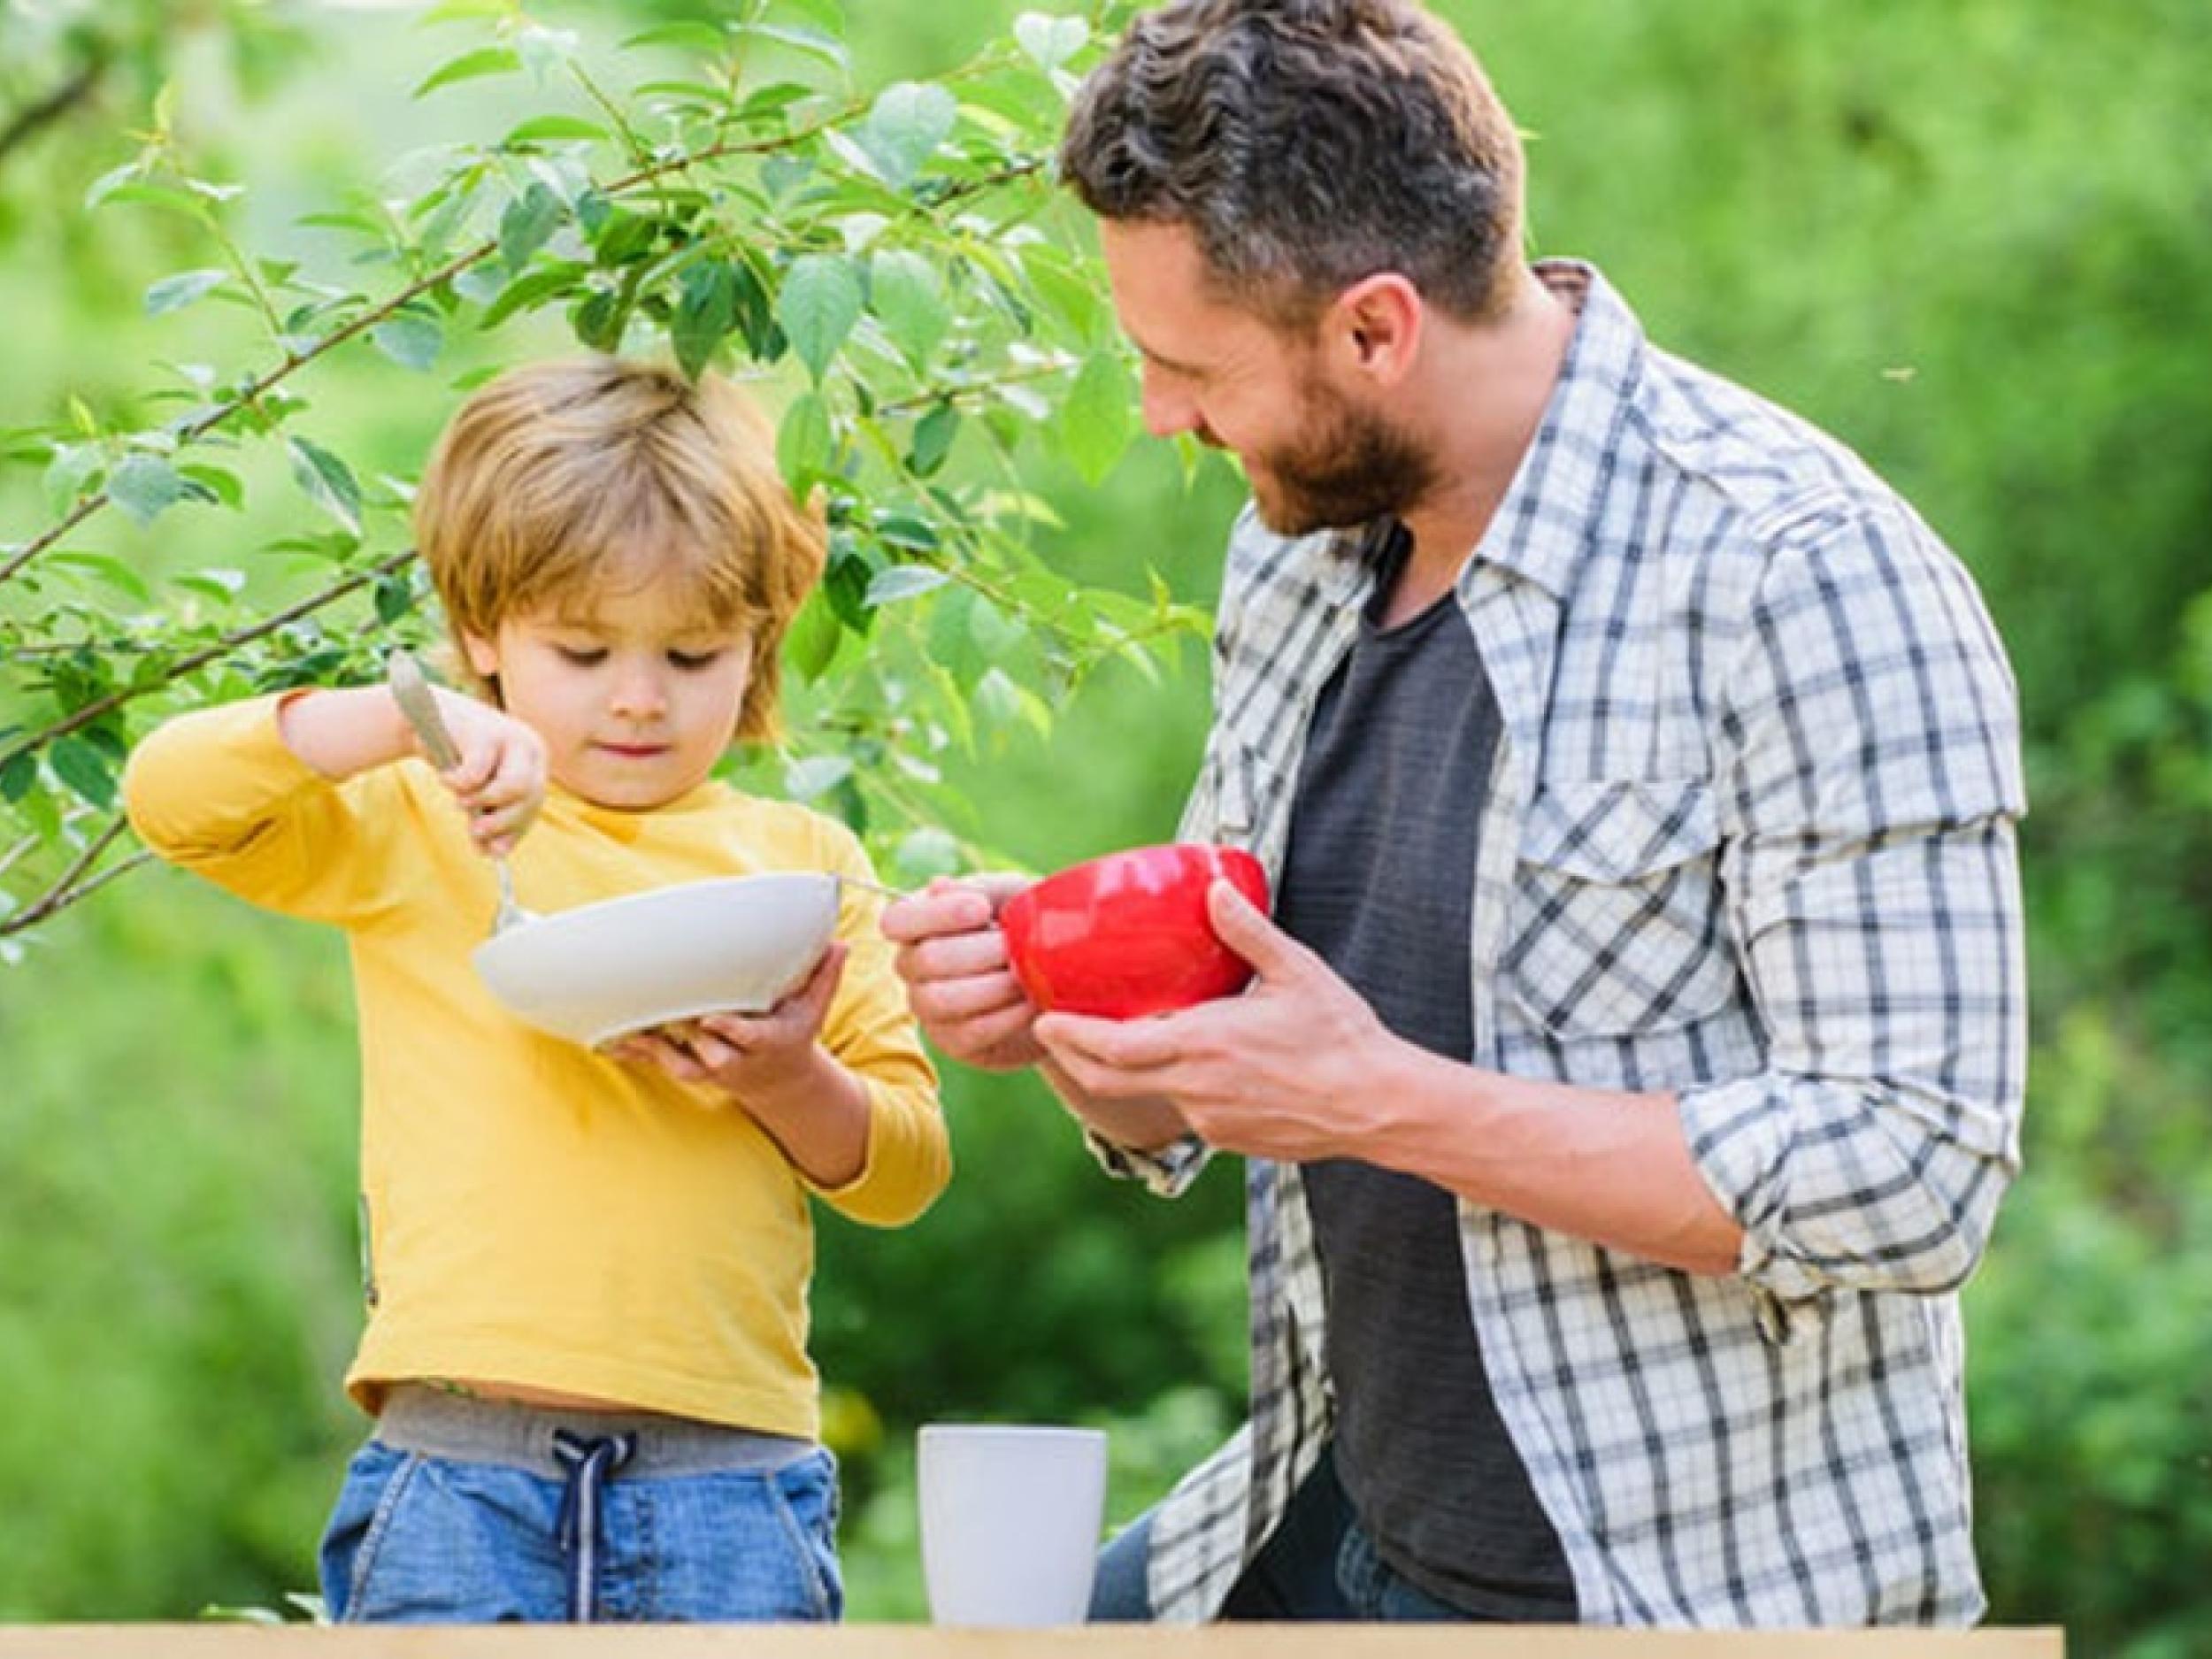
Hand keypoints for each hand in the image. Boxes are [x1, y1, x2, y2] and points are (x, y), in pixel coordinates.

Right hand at [424, 690, 544, 856]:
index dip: (516, 830)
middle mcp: (530, 746)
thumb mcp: (477, 792)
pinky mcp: (485, 731)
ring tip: (460, 801)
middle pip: (530, 797)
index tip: (495, 852)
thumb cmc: (458, 757)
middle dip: (502, 822)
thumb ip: (487, 818)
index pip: (535, 802)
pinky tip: (446, 777)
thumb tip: (493, 854)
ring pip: (513, 787)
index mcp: (534, 761)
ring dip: (483, 801)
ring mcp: (511, 735)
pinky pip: (477, 774)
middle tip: (475, 833)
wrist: (426, 717)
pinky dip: (458, 783)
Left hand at [605, 941, 848, 1097]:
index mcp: (767, 1042)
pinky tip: (607, 1040)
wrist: (777, 1080)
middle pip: (707, 1050)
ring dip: (652, 1046)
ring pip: (676, 1061)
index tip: (712, 1018)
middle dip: (687, 1036)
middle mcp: (735, 1058)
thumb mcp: (815, 1009)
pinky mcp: (688, 1066)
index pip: (747, 1037)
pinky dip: (633, 1052)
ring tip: (626, 1029)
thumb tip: (841, 943)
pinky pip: (657, 1061)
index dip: (730, 1031)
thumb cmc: (794, 1034)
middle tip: (663, 1013)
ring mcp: (709, 1066)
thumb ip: (825, 976)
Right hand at [880, 874, 1041, 1070]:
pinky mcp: (954, 1041)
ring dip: (994, 985)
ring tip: (1026, 973)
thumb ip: (978, 887)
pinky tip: (1031, 1000)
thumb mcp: (1011, 895)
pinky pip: (973, 1030)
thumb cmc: (1024, 927)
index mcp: (917, 924)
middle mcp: (912, 966)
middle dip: (982, 951)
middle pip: (927, 959)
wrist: (1055, 980)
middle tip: (1016, 945)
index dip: (935, 914)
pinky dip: (1008, 1015)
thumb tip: (938, 886)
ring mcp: (927, 1007)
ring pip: (944, 999)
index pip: (896, 920)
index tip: (981, 908)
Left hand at [1031, 879, 1401, 1162]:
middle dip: (1071, 1056)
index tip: (1043, 1018)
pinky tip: (1184, 1064)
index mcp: (1203, 1044)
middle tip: (1052, 1030)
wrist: (1378, 1107)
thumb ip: (1248, 930)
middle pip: (1107, 1080)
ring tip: (1113, 1038)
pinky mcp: (1228, 1138)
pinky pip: (1185, 1110)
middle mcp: (1196, 1087)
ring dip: (1122, 1071)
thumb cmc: (1341, 1036)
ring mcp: (1210, 1119)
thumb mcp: (1296, 971)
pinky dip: (1170, 1086)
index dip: (1070, 1036)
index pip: (1113, 1048)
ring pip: (1147, 1095)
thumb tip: (1213, 887)